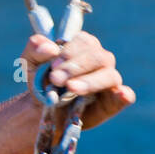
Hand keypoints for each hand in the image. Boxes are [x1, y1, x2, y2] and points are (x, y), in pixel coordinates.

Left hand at [19, 32, 135, 129]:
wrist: (42, 111)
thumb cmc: (40, 82)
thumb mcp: (29, 64)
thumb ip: (34, 50)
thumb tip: (50, 48)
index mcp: (83, 46)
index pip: (84, 42)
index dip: (70, 52)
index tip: (53, 65)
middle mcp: (100, 60)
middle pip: (98, 57)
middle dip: (76, 68)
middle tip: (55, 79)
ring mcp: (108, 81)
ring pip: (110, 75)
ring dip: (90, 81)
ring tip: (71, 89)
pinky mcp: (112, 102)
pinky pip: (125, 96)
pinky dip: (124, 95)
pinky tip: (121, 95)